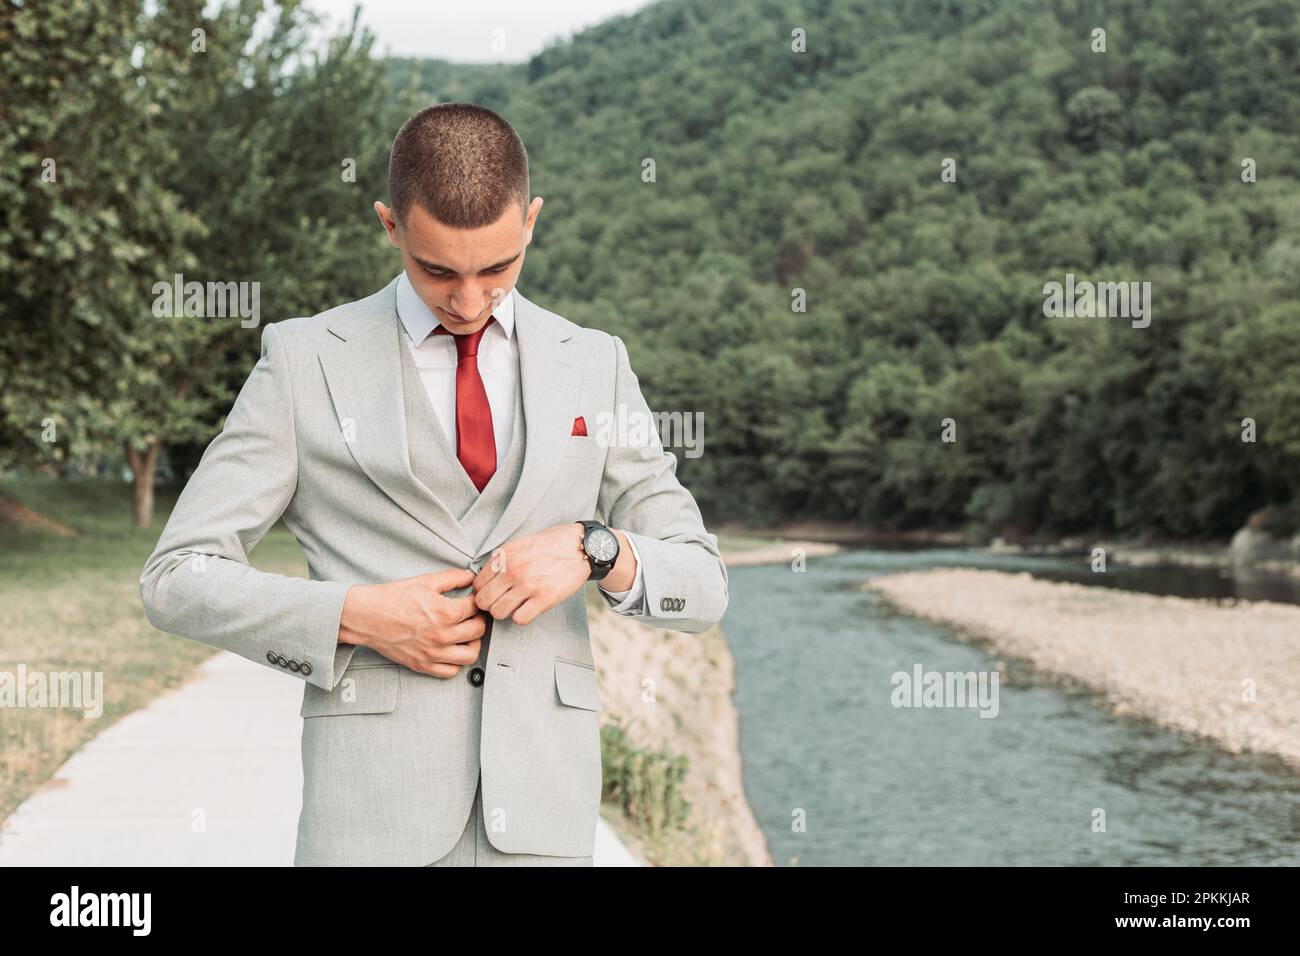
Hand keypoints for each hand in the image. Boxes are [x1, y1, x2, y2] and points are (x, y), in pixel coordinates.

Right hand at [338, 568, 486, 677]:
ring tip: (467, 634)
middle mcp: (443, 636)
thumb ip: (452, 578)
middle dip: (479, 620)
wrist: (366, 616)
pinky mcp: (423, 665)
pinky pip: (451, 671)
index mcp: (445, 613)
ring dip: (473, 643)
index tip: (473, 599)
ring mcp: (433, 653)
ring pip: (470, 655)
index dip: (477, 600)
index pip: (476, 607)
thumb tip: (470, 577)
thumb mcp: (424, 581)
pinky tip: (452, 650)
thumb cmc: (392, 598)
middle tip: (473, 615)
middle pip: (478, 631)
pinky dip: (456, 662)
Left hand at [472, 522, 591, 625]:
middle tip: (501, 602)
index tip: (492, 592)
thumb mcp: (518, 544)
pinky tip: (528, 608)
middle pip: (483, 601)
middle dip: (490, 604)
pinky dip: (522, 617)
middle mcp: (512, 571)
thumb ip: (500, 560)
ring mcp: (528, 585)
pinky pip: (520, 619)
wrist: (579, 547)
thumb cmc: (548, 546)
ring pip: (498, 613)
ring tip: (515, 605)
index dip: (483, 591)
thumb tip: (482, 579)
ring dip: (505, 612)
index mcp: (504, 556)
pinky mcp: (544, 598)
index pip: (477, 584)